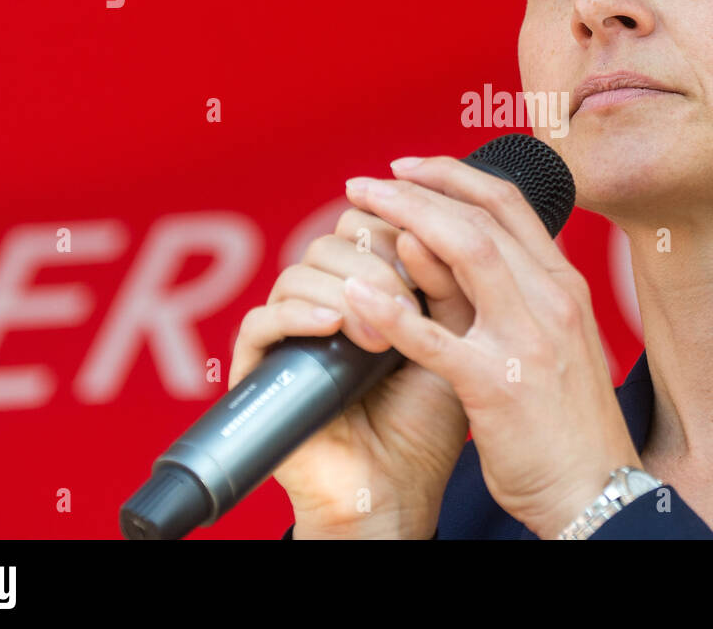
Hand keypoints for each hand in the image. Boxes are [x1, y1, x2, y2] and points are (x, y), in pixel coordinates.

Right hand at [228, 202, 471, 538]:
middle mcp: (326, 302)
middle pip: (331, 240)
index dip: (394, 230)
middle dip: (373, 264)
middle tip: (406, 303)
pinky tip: (331, 327)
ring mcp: (292, 333)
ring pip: (298, 273)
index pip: (365, 225)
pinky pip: (261, 321)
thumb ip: (443, 284)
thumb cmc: (426, 421)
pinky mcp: (261, 368)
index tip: (427, 259)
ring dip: (342, 292)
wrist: (399, 488)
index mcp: (368, 288)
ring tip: (378, 337)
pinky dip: (296, 314)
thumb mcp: (451, 339)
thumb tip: (419, 230)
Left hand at [341, 155, 641, 539]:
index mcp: (564, 286)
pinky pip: (435, 339)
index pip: (508, 204)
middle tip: (364, 183)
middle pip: (480, 216)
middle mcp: (552, 300)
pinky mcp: (497, 387)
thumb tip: (445, 249)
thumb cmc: (567, 423)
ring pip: (465, 252)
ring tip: (355, 212)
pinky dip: (392, 312)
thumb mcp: (554, 341)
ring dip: (403, 220)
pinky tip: (354, 297)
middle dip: (415, 188)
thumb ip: (515, 293)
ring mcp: (527, 340)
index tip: (408, 168)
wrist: (596, 491)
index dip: (453, 175)